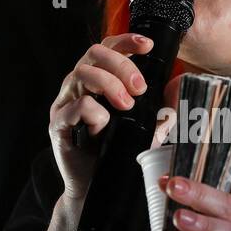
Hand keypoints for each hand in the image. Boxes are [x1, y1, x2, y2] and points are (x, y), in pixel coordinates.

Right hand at [48, 33, 153, 199]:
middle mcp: (77, 87)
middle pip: (94, 54)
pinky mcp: (57, 124)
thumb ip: (156, 119)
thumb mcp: (142, 132)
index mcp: (95, 81)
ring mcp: (64, 103)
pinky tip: (103, 127)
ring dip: (109, 84)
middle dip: (121, 65)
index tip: (147, 46)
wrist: (92, 188)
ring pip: (82, 73)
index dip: (126, 41)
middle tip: (140, 89)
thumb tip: (173, 110)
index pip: (107, 49)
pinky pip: (76, 106)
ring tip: (127, 105)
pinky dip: (95, 113)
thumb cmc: (113, 154)